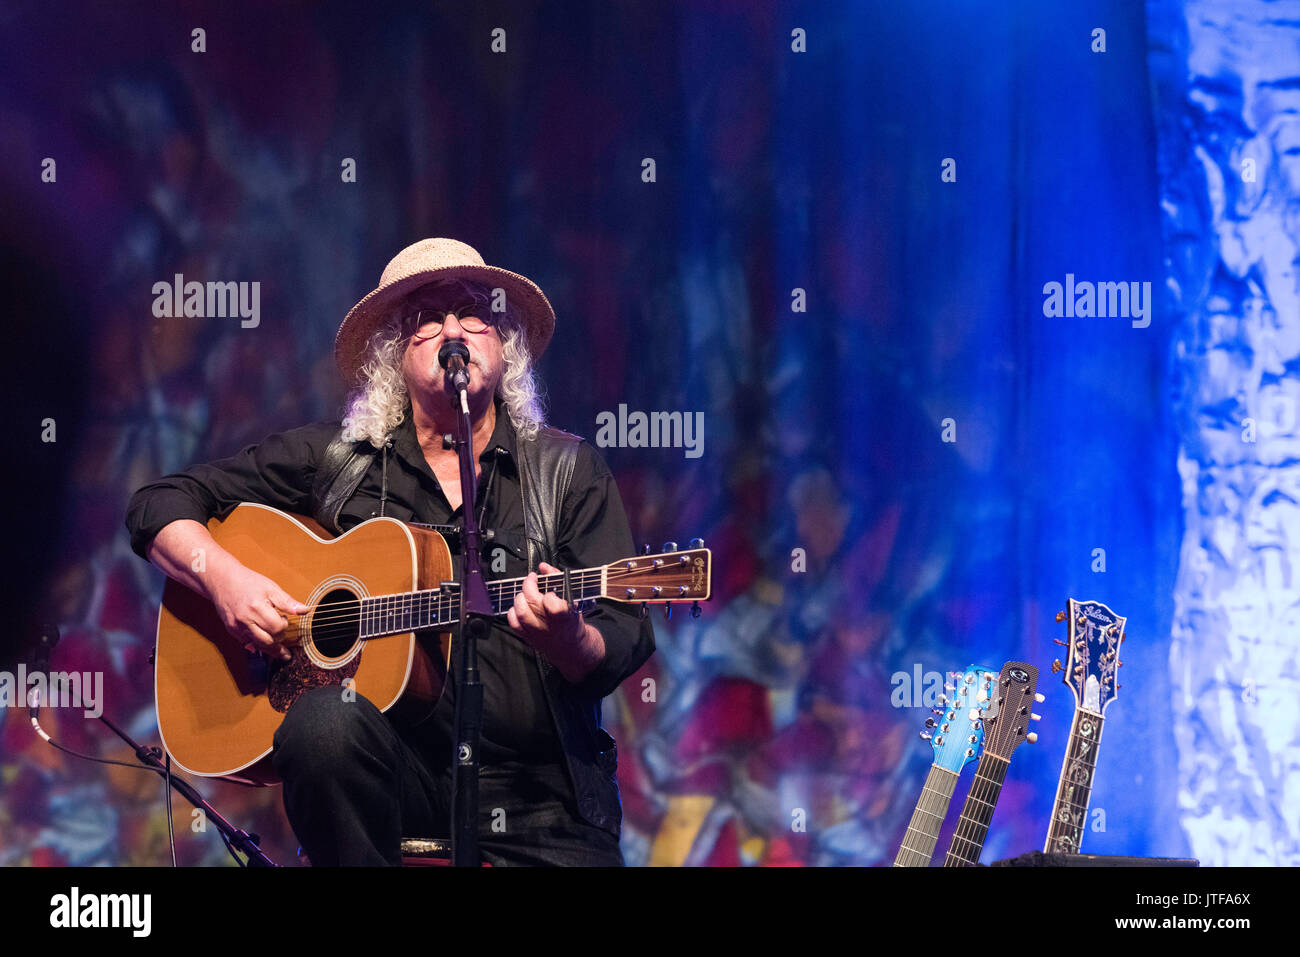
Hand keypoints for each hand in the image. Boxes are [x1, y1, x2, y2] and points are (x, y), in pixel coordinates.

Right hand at [205, 563, 305, 660]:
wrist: (223, 580)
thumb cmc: (248, 582)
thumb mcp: (271, 588)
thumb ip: (287, 602)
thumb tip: (305, 610)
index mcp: (256, 608)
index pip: (276, 628)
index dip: (283, 626)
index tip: (283, 619)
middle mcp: (244, 620)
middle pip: (267, 642)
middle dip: (279, 641)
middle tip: (284, 638)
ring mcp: (236, 627)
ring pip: (257, 646)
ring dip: (270, 649)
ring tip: (281, 652)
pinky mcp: (231, 630)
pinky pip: (247, 643)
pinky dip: (258, 644)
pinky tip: (265, 643)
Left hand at [506, 562, 604, 682]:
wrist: (571, 647)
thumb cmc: (571, 621)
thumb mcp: (572, 599)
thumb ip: (557, 579)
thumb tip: (544, 567)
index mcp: (565, 617)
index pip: (553, 605)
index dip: (549, 595)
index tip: (551, 591)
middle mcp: (550, 626)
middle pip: (533, 603)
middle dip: (529, 585)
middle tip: (532, 579)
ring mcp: (538, 632)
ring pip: (522, 612)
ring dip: (520, 598)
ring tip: (525, 593)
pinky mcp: (528, 638)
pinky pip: (514, 623)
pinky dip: (513, 612)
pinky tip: (520, 607)